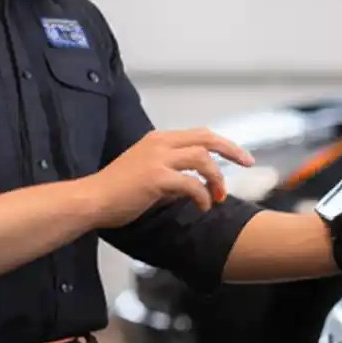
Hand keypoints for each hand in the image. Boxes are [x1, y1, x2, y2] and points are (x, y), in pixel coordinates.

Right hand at [84, 128, 255, 229]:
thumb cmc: (116, 190)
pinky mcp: (157, 178)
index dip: (222, 144)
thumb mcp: (145, 171)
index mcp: (157, 140)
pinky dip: (203, 196)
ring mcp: (157, 159)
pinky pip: (192, 184)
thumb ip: (169, 171)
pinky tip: (203, 207)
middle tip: (248, 163)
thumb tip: (191, 183)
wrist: (93, 199)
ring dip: (217, 179)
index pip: (198, 134)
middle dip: (231, 150)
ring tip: (218, 197)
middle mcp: (159, 144)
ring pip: (203, 159)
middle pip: (206, 138)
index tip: (239, 157)